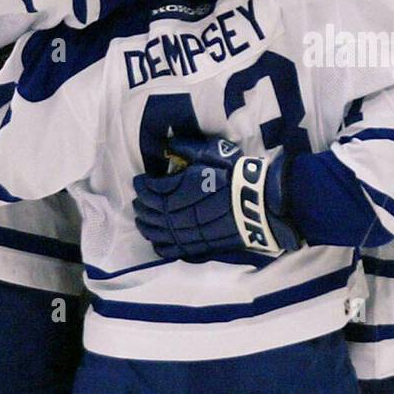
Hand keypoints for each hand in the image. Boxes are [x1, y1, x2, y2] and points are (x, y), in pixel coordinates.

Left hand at [132, 134, 301, 258]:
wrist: (256, 203)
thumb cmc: (232, 175)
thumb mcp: (210, 153)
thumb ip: (186, 148)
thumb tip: (169, 144)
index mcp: (174, 190)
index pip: (148, 189)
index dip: (141, 184)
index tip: (139, 180)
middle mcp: (173, 213)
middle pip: (148, 211)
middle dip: (140, 204)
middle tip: (138, 200)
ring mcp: (183, 232)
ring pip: (154, 231)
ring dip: (145, 224)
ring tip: (141, 220)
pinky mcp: (194, 246)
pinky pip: (169, 249)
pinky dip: (159, 245)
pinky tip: (157, 241)